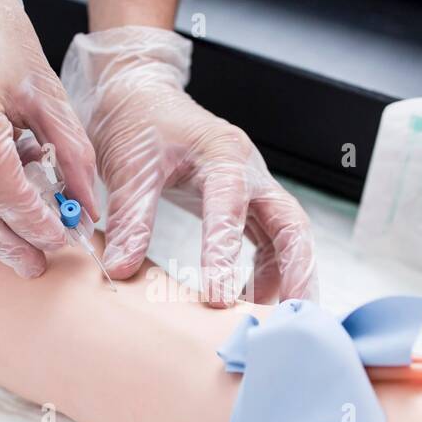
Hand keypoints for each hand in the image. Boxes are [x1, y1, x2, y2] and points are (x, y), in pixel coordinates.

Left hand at [61, 26, 316, 305]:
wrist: (141, 98)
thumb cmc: (137, 124)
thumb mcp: (128, 167)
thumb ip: (129, 218)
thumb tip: (121, 269)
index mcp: (222, 154)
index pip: (231, 207)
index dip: (225, 255)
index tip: (218, 301)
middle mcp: (249, 172)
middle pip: (291, 223)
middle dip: (299, 271)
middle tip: (293, 317)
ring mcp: (253, 189)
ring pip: (289, 237)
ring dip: (290, 278)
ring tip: (278, 323)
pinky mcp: (247, 206)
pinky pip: (270, 244)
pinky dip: (267, 275)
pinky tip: (249, 303)